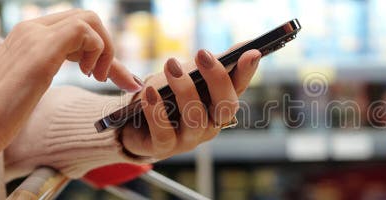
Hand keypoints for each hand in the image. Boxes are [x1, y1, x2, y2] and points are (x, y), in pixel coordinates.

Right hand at [0, 9, 142, 157]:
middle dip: (106, 47)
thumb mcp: (32, 84)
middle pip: (86, 18)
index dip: (99, 48)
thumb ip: (52, 68)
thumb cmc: (1, 114)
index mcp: (27, 35)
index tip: (112, 76)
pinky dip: (97, 52)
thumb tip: (88, 72)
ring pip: (89, 19)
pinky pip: (84, 31)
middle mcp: (30, 29)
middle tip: (103, 78)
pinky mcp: (41, 50)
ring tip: (95, 77)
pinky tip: (87, 75)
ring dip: (104, 49)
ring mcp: (35, 36)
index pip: (74, 26)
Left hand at [119, 48, 261, 160]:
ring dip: (184, 90)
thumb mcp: (191, 74)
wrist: (133, 121)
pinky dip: (156, 111)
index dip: (247, 72)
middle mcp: (211, 124)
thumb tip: (249, 46)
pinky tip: (150, 92)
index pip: (239, 87)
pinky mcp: (165, 147)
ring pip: (196, 118)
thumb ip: (216, 62)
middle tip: (202, 53)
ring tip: (171, 65)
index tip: (252, 52)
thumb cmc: (167, 94)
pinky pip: (165, 133)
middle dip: (216, 78)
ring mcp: (190, 139)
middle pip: (226, 105)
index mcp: (220, 103)